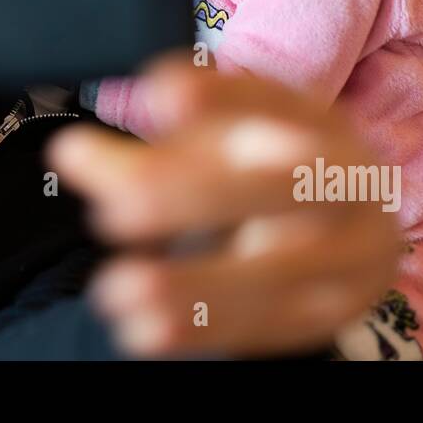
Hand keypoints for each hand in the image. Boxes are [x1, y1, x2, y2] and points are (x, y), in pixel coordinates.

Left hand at [47, 54, 402, 358]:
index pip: (269, 99)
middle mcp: (343, 180)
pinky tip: (141, 330)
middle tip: (113, 213)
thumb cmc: (263, 173)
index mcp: (315, 120)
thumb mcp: (211, 148)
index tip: (157, 93)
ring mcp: (349, 252)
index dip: (217, 96)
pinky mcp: (335, 311)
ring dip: (190, 285)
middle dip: (195, 194)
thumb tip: (73, 155)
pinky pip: (269, 326)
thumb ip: (145, 151)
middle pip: (285, 183)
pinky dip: (202, 329)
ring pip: (277, 271)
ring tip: (113, 290)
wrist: (347, 227)